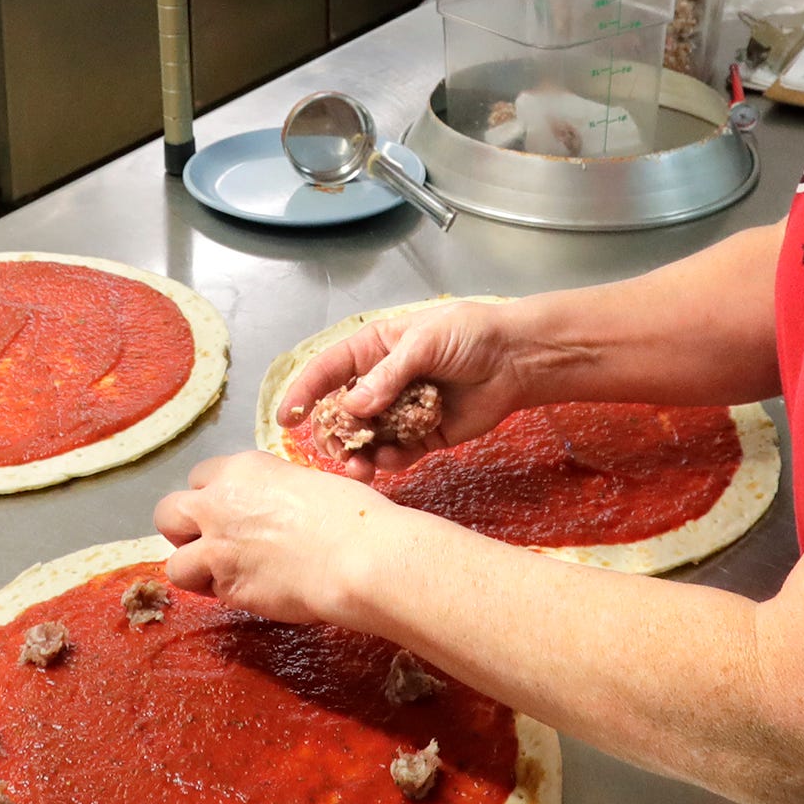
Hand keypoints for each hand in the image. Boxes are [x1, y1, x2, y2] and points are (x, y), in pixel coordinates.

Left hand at [154, 453, 401, 625]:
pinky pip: (208, 593)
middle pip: (168, 514)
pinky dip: (223, 594)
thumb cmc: (351, 515)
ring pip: (175, 564)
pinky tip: (252, 590)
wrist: (357, 558)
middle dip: (183, 530)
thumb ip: (271, 492)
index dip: (211, 497)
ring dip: (194, 570)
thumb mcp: (305, 481)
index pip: (200, 478)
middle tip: (210, 543)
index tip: (228, 512)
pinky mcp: (228, 589)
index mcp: (241, 470)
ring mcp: (218, 549)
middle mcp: (218, 505)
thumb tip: (270, 509)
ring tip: (223, 575)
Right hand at [276, 299, 528, 479]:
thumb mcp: (424, 343)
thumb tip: (352, 407)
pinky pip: (397, 452)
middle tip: (335, 452)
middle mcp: (381, 382)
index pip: (328, 370)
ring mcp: (401, 411)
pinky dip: (390, 459)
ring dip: (359, 454)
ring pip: (367, 438)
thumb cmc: (469, 335)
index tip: (287, 418)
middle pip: (342, 413)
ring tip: (360, 467)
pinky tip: (390, 460)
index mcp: (374, 350)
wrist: (516, 359)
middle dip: (334, 434)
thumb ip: (387, 376)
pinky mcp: (423, 435)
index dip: (304, 392)